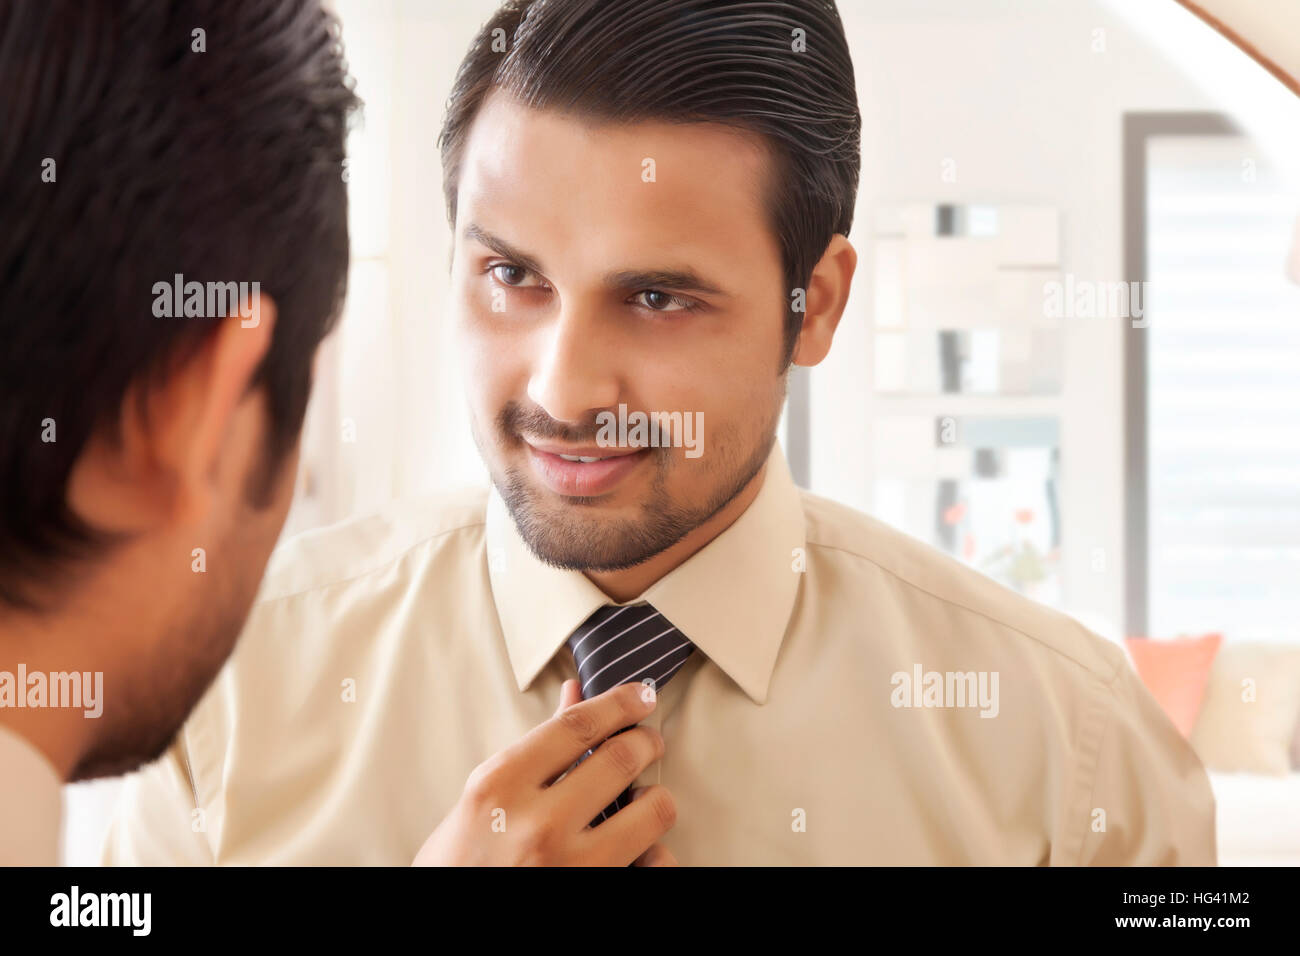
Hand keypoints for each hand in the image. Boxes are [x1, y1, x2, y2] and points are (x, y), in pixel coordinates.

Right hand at [412, 680, 677, 865]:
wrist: (446, 919)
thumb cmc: (461, 860)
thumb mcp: (486, 797)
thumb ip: (535, 748)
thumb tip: (576, 696)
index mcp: (499, 787)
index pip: (576, 726)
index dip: (619, 703)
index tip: (640, 696)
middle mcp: (536, 825)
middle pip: (620, 758)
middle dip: (646, 743)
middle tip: (649, 742)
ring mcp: (569, 866)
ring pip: (651, 812)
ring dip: (656, 798)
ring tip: (645, 799)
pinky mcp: (593, 891)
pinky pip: (654, 864)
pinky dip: (657, 853)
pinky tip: (644, 850)